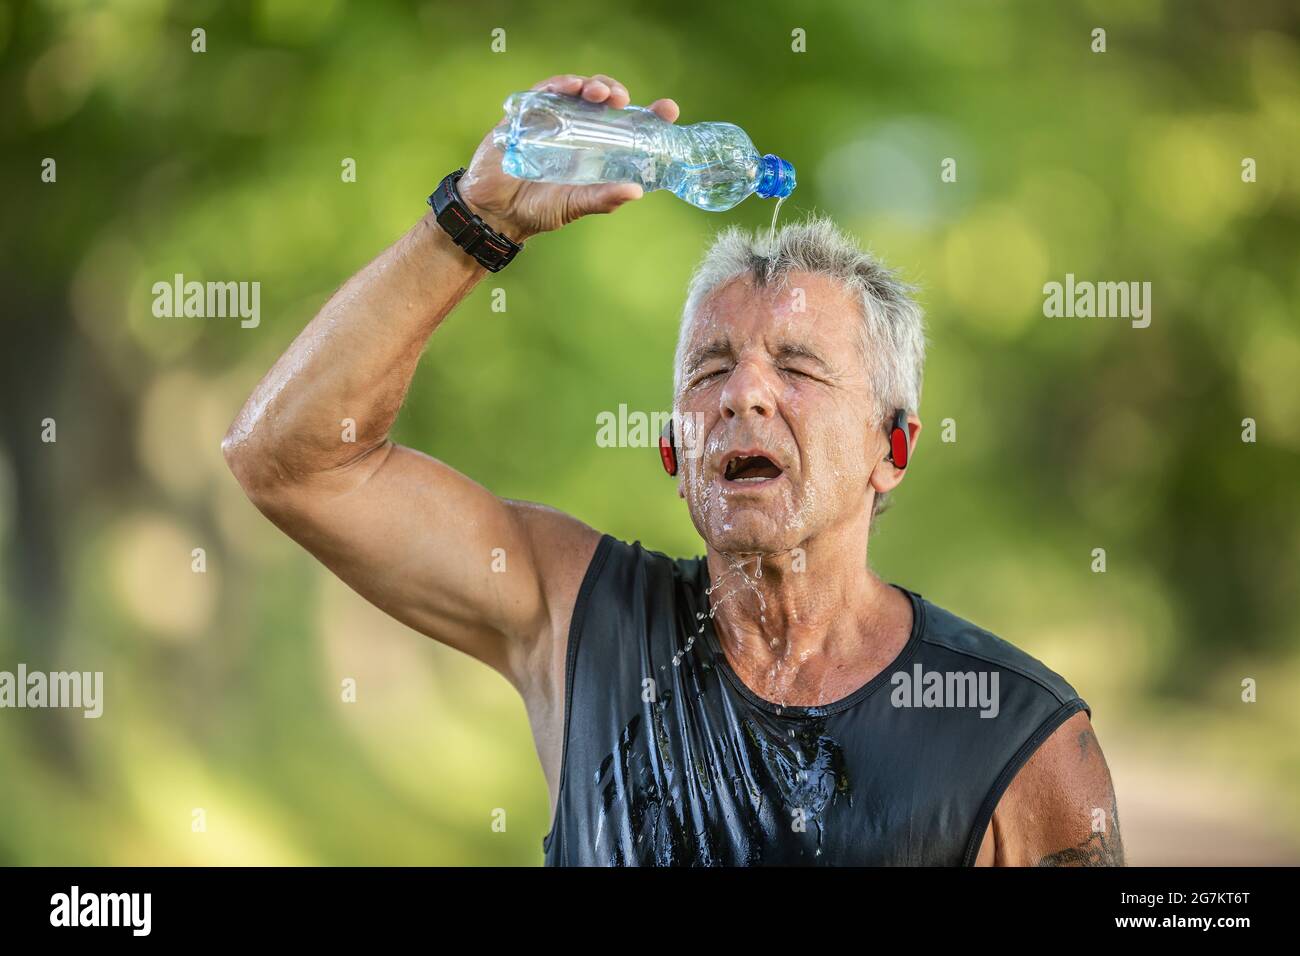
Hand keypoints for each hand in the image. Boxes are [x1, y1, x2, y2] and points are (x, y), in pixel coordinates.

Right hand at [457, 73, 679, 241]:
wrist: (494, 212)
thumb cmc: (537, 210)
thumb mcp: (575, 205)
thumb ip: (603, 198)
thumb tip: (636, 191)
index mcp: (595, 150)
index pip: (627, 125)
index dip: (649, 115)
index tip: (668, 110)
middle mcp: (577, 130)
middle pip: (603, 101)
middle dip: (616, 92)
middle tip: (621, 99)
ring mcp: (552, 119)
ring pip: (577, 90)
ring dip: (592, 85)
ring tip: (599, 93)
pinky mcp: (527, 115)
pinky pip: (545, 91)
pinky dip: (559, 85)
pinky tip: (570, 88)